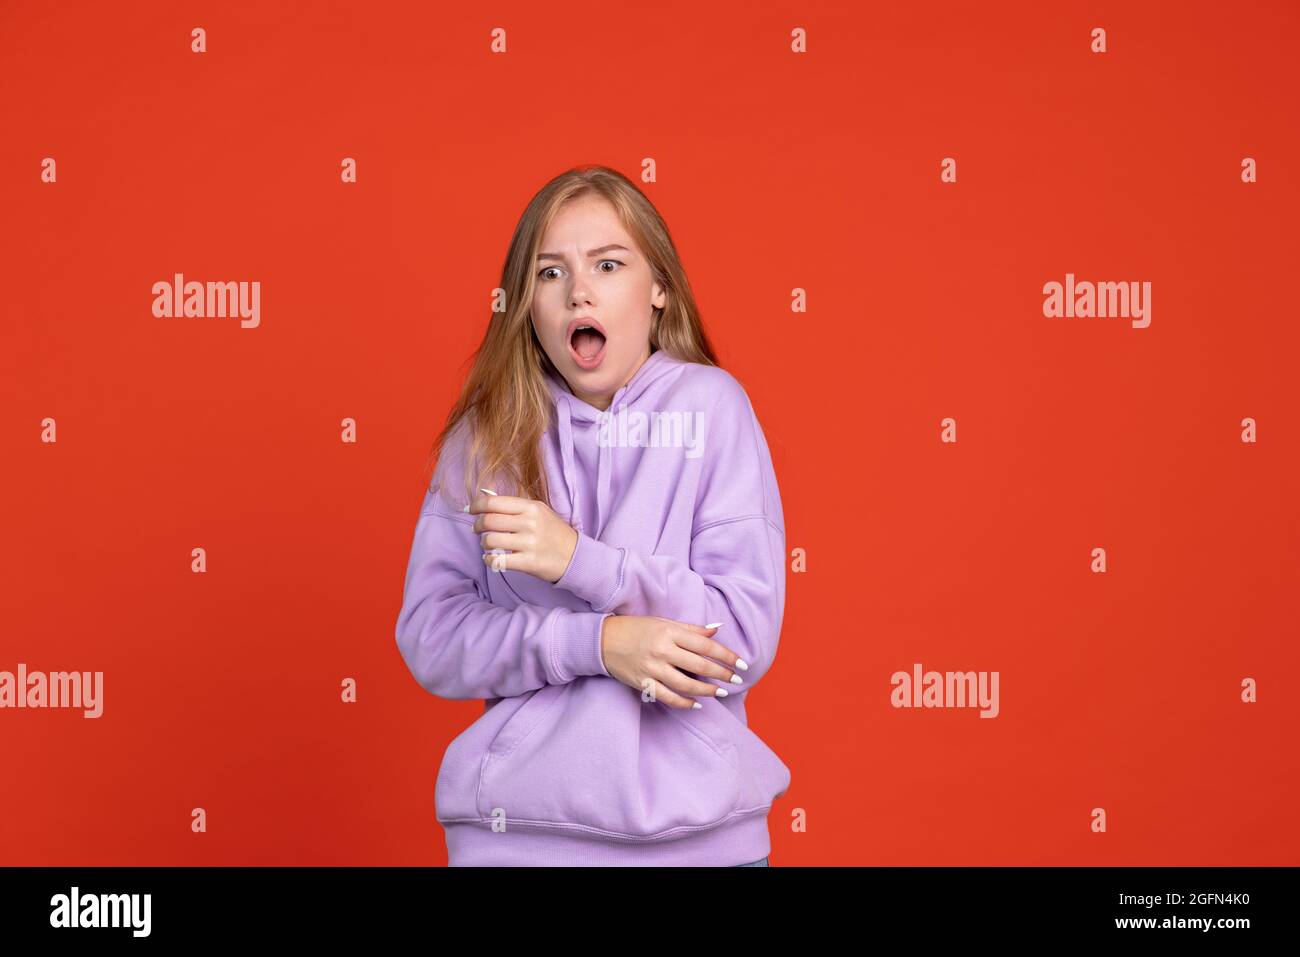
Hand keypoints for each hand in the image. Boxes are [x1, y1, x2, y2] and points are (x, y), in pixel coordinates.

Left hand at [468, 491, 578, 583]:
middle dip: (477, 525)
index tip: (470, 510)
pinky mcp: (529, 562)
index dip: (476, 506)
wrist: (575, 555)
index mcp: (531, 507)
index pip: (494, 503)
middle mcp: (530, 523)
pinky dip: (489, 559)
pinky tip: (491, 558)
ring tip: (488, 544)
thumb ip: (515, 506)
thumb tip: (485, 499)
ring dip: (483, 543)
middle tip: (476, 529)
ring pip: (490, 541)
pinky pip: (497, 561)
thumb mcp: (539, 511)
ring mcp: (529, 544)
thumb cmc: (553, 532)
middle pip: (489, 521)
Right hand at [599, 616, 746, 708]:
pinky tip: (696, 704)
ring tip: (720, 693)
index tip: (742, 664)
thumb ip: (691, 628)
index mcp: (670, 632)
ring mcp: (652, 668)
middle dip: (721, 674)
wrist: (603, 640)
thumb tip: (717, 629)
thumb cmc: (637, 628)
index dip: (727, 656)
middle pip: (699, 666)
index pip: (705, 645)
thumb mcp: (664, 623)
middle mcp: (662, 650)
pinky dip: (684, 702)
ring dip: (706, 691)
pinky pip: (667, 697)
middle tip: (736, 680)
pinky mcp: (643, 683)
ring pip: (686, 684)